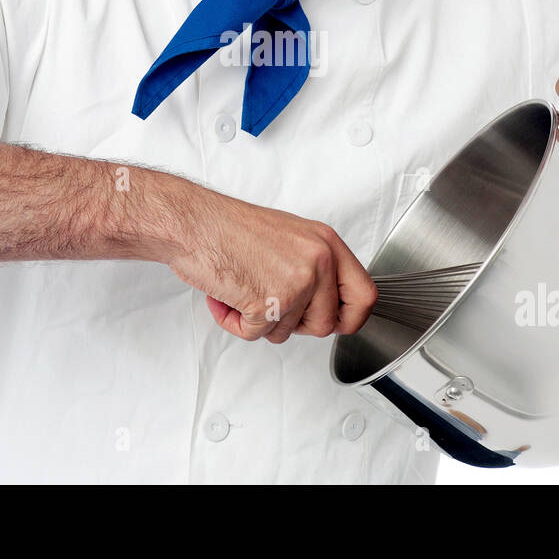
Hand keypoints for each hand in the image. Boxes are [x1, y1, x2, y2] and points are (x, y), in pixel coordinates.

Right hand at [162, 187, 377, 343]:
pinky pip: (256, 334)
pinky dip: (235, 323)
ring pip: (287, 332)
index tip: (335, 323)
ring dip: (259, 320)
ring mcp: (297, 282)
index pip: (364, 296)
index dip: (350, 318)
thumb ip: (316, 267)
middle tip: (269, 301)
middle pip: (325, 325)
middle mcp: (318, 261)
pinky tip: (226, 297)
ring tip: (241, 289)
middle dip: (293, 323)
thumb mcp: (291, 237)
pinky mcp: (270, 302)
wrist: (194, 223)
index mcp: (327, 243)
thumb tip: (327, 304)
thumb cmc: (229, 228)